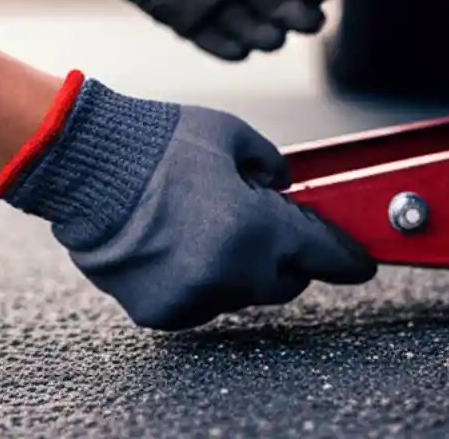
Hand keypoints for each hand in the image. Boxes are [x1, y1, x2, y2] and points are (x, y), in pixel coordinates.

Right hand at [0, 73, 375, 329]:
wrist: (86, 164)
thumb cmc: (159, 144)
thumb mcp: (234, 137)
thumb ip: (274, 167)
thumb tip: (285, 187)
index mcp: (255, 230)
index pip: (322, 257)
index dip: (347, 259)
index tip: (362, 263)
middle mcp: (229, 274)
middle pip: (284, 283)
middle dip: (286, 258)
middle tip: (267, 226)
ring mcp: (193, 298)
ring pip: (241, 294)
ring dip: (240, 268)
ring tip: (210, 225)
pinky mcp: (161, 311)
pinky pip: (201, 303)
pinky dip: (202, 281)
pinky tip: (182, 244)